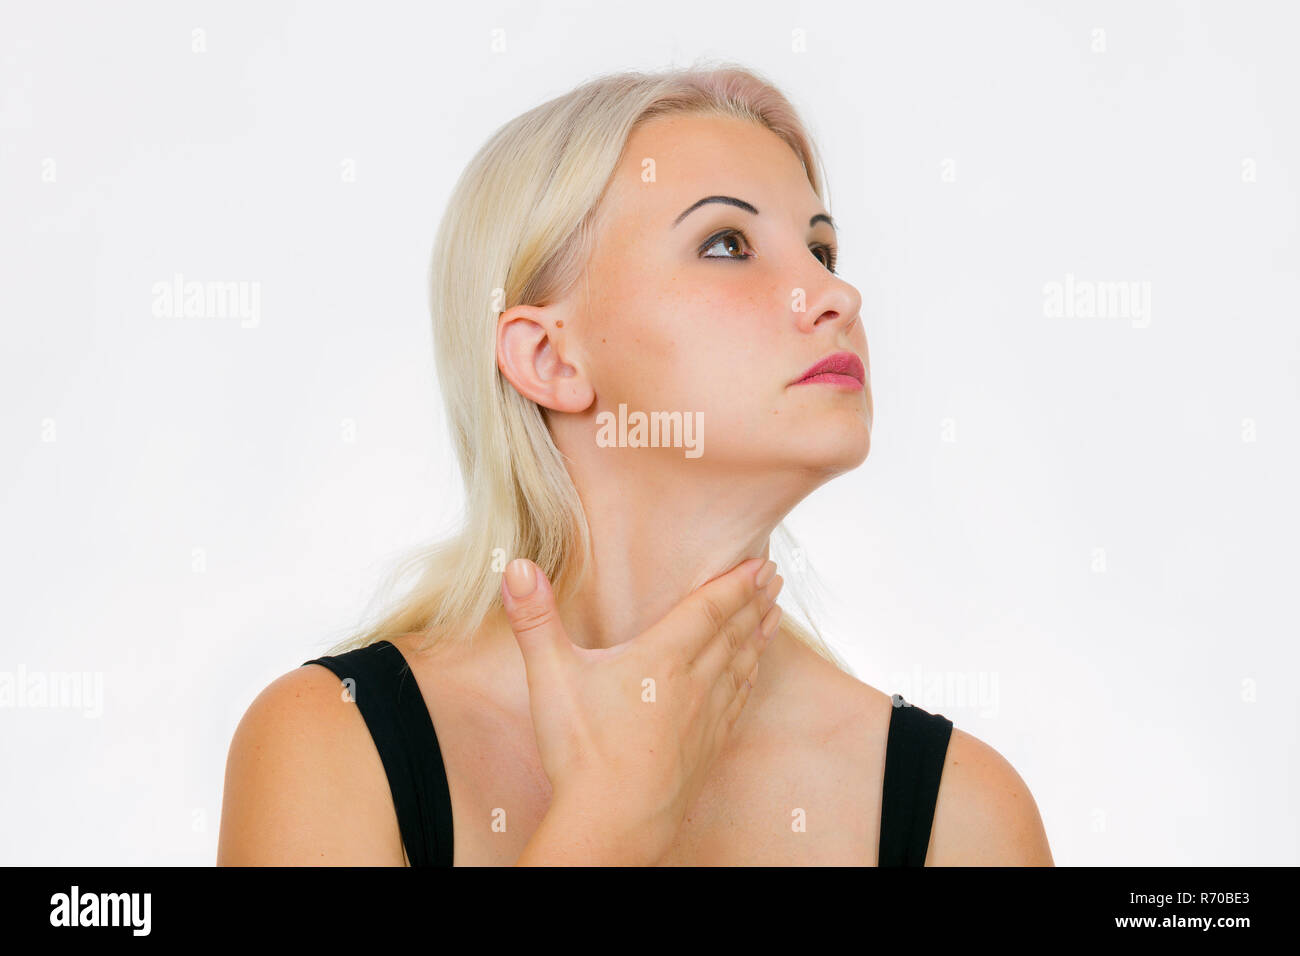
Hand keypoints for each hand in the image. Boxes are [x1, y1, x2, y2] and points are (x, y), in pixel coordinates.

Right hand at [501, 556, 782, 863]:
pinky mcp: (707, 750)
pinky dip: (749, 679)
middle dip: (754, 601)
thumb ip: (534, 620)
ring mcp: (705, 719)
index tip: (760, 562)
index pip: (707, 610)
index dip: (735, 583)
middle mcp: (693, 684)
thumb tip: (514, 567)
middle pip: (732, 633)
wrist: (613, 824)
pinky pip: (737, 703)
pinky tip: (752, 674)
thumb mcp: (551, 678)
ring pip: (741, 666)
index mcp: (660, 660)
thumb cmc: (582, 753)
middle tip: (775, 577)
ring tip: (774, 614)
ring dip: (759, 636)